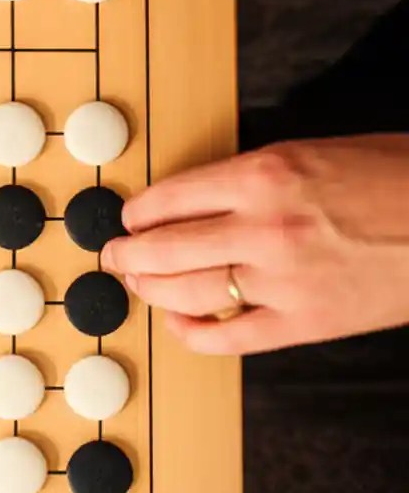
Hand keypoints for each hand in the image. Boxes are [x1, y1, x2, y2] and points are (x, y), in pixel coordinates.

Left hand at [101, 135, 408, 355]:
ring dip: (149, 291)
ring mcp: (283, 281)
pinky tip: (179, 324)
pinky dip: (193, 333)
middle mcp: (264, 228)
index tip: (125, 221)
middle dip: (125, 256)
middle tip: (111, 258)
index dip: (135, 214)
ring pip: (186, 294)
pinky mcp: (305, 323)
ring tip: (135, 285)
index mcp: (263, 175)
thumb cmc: (396, 177)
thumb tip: (193, 203)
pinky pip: (228, 338)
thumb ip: (250, 179)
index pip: (167, 199)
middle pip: (162, 249)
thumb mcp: (313, 154)